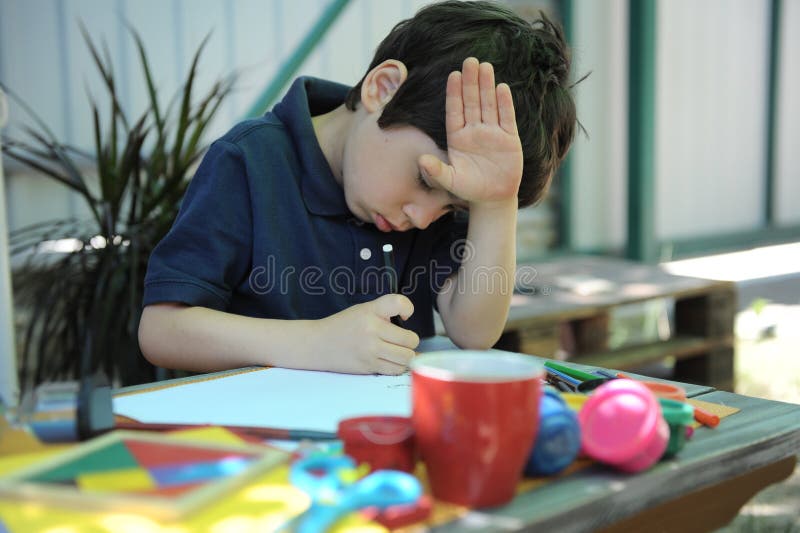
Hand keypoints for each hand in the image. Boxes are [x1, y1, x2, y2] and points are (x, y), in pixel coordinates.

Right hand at [312, 294, 418, 374]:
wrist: (318, 345)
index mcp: (370, 311)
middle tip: (402, 340)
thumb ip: (384, 314)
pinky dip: (397, 366)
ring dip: (406, 355)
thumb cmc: (343, 326)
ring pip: (406, 357)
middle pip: (410, 339)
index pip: (398, 303)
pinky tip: (390, 360)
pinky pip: (395, 370)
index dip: (407, 308)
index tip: (404, 316)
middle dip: (410, 340)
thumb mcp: (363, 310)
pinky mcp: (369, 367)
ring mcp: (370, 351)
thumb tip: (410, 331)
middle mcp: (372, 330)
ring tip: (397, 352)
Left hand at [420, 57, 522, 206]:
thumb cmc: (469, 189)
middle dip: (470, 82)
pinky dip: (504, 103)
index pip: (455, 110)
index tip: (452, 75)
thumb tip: (421, 161)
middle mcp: (474, 131)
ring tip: (485, 66)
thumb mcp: (451, 181)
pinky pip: (506, 117)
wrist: (493, 198)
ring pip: (488, 104)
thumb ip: (436, 171)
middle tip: (470, 60)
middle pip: (472, 102)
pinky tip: (502, 87)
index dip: (454, 93)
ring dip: (487, 86)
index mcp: (457, 137)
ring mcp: (492, 133)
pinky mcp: (509, 138)